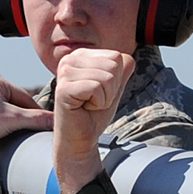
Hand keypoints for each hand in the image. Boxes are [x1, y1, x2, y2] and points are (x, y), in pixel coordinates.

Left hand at [0, 73, 51, 164]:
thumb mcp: (15, 119)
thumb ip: (38, 119)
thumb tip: (57, 121)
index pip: (24, 96)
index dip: (37, 111)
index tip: (46, 123)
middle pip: (13, 101)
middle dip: (23, 115)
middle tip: (32, 130)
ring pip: (1, 108)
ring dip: (10, 119)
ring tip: (16, 132)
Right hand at [53, 50, 134, 193]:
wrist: (80, 138)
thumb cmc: (94, 113)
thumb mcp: (114, 89)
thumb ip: (122, 71)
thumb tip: (129, 58)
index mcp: (81, 55)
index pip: (118, 56)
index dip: (117, 79)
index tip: (101, 92)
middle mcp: (70, 59)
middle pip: (114, 65)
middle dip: (112, 88)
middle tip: (95, 100)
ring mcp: (64, 72)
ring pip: (107, 77)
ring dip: (106, 97)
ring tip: (89, 104)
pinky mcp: (63, 88)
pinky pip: (97, 88)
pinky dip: (99, 103)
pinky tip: (85, 108)